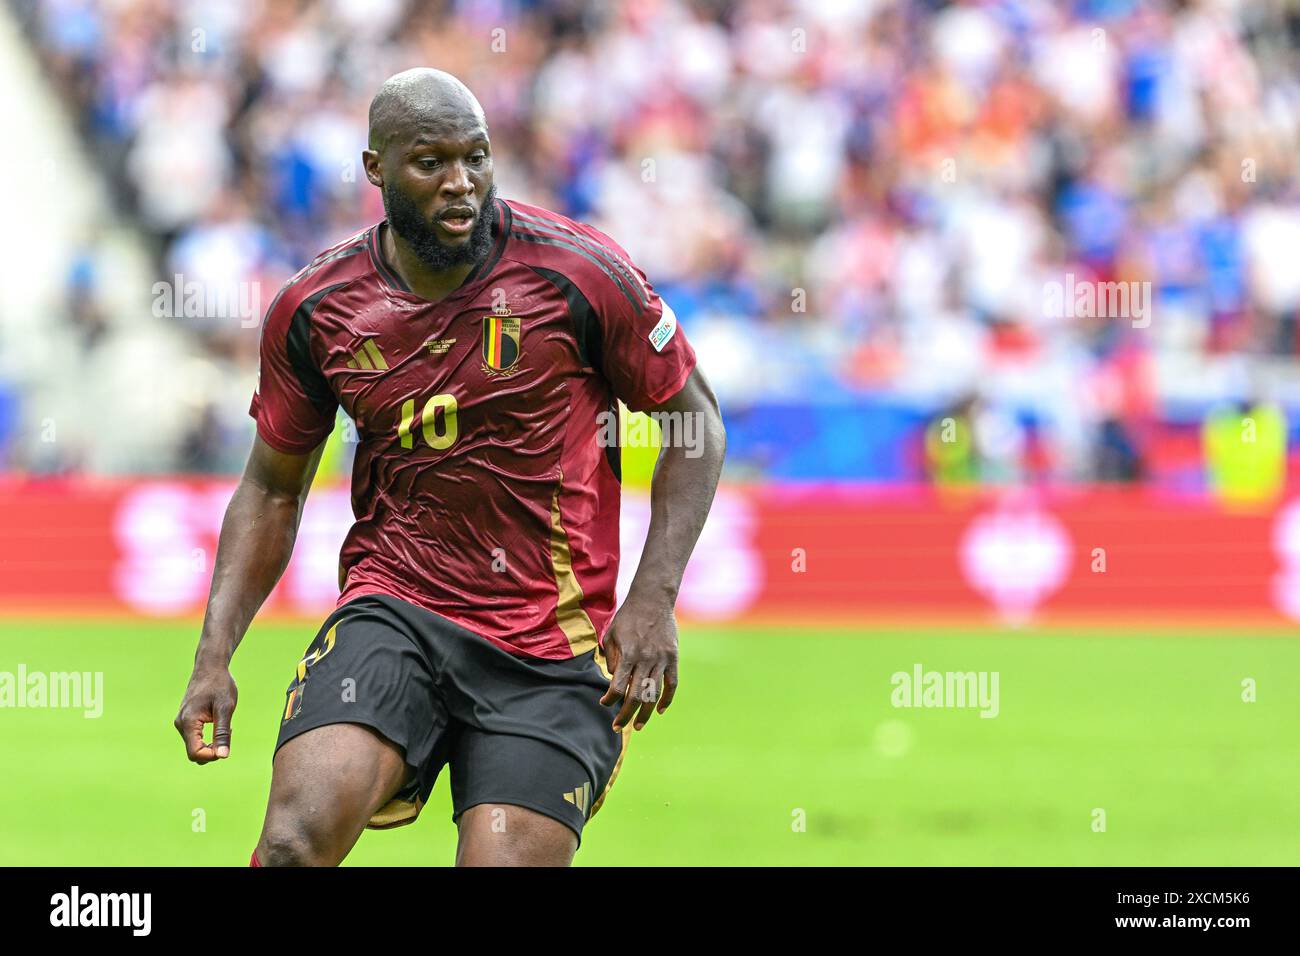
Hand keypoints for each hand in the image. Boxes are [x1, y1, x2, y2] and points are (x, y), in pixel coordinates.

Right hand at [174, 662, 237, 763]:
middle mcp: (180, 724)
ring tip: (226, 726)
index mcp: (188, 722)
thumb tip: (223, 756)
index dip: (212, 755)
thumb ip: (223, 732)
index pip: (195, 753)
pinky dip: (207, 737)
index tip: (226, 744)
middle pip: (194, 752)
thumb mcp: (225, 708)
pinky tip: (219, 723)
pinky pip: (194, 737)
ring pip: (194, 745)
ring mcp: (181, 722)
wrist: (210, 667)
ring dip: (211, 743)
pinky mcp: (185, 719)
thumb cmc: (220, 685)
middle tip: (229, 732)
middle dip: (212, 749)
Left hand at [599, 593, 678, 731]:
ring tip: (639, 725)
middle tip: (617, 727)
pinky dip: (667, 699)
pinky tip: (659, 710)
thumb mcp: (611, 634)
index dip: (610, 700)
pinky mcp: (673, 658)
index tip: (604, 704)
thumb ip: (611, 657)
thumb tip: (614, 678)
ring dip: (645, 713)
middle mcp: (645, 660)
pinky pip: (671, 684)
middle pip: (635, 696)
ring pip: (654, 694)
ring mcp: (661, 660)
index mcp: (628, 654)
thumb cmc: (628, 617)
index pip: (618, 687)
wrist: (653, 599)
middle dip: (625, 715)